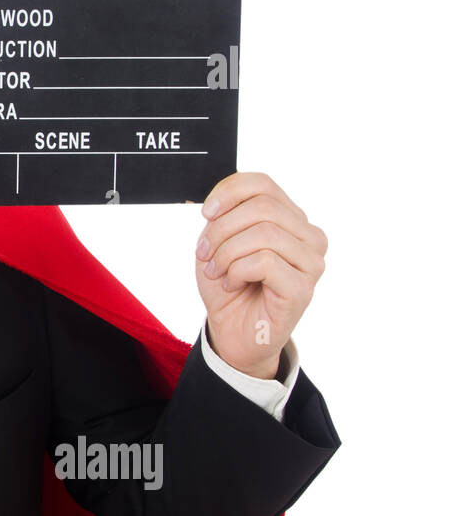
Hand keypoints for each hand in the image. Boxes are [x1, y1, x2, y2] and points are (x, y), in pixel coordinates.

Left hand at [194, 172, 326, 377]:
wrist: (232, 331)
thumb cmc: (229, 284)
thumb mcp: (220, 241)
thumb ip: (226, 215)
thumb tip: (219, 198)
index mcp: (291, 219)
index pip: (262, 184)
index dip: (228, 192)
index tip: (206, 214)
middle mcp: (309, 237)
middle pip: (261, 207)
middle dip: (221, 230)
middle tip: (205, 254)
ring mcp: (311, 263)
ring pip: (264, 233)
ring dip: (226, 253)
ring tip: (217, 271)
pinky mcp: (303, 289)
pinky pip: (264, 262)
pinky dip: (236, 272)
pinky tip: (233, 285)